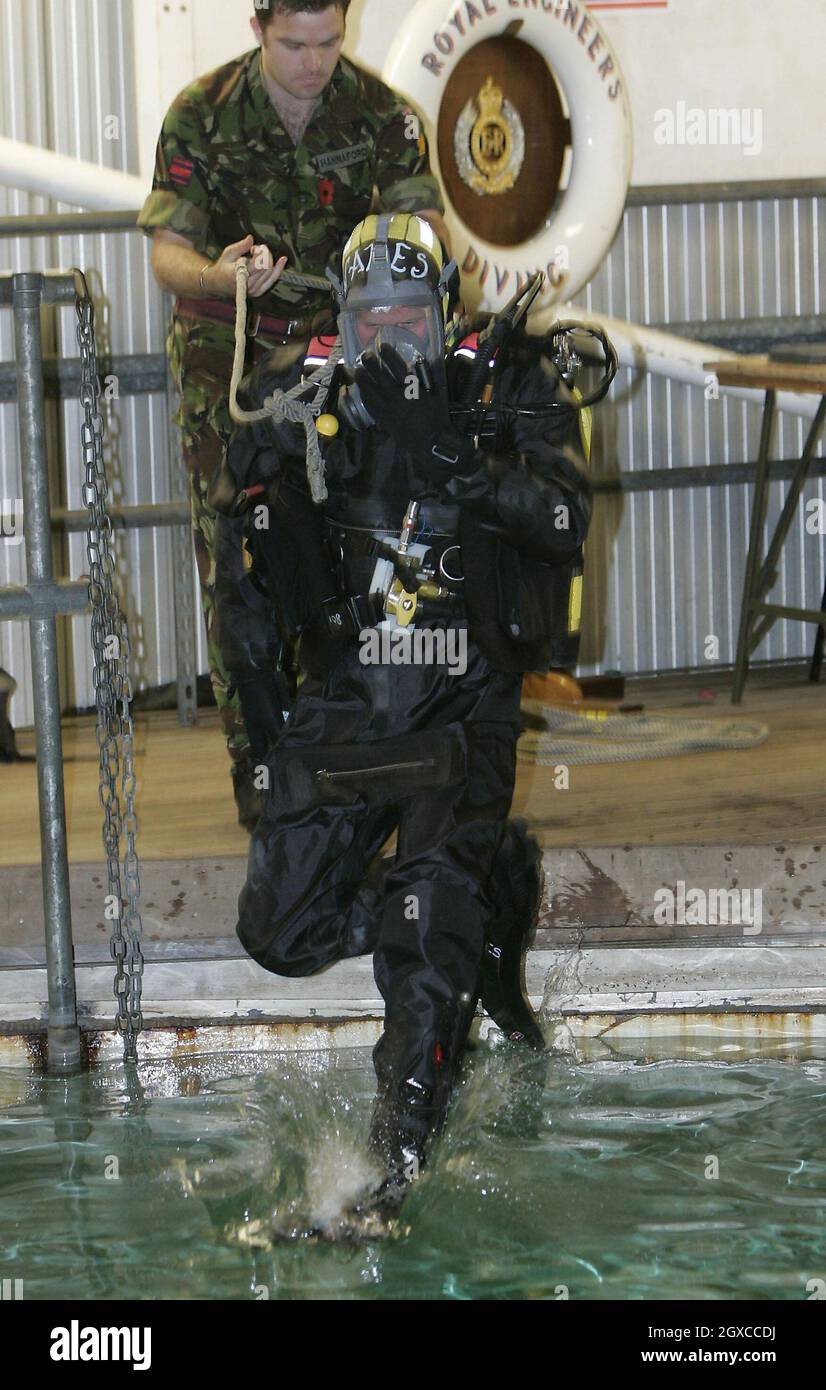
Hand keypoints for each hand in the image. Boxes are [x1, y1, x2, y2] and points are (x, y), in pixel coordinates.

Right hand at [205, 235, 287, 298]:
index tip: (254, 248)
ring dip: (268, 260)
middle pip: (267, 267)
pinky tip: (282, 261)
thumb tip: (251, 239)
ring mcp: (254, 291)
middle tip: (256, 250)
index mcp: (239, 275)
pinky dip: (278, 270)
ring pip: (271, 272)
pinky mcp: (258, 293)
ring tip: (257, 257)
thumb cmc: (223, 267)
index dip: (260, 252)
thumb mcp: (228, 253)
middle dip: (265, 254)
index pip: (260, 263)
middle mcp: (248, 285)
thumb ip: (240, 246)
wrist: (218, 284)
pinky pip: (272, 280)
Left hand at [354, 344, 473, 484]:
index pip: (397, 367)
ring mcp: (389, 410)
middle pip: (379, 377)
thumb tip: (428, 357)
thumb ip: (432, 374)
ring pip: (371, 392)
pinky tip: (362, 390)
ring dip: (363, 380)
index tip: (382, 347)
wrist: (431, 443)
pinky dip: (365, 396)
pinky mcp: (384, 420)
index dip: (388, 355)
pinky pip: (370, 406)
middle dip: (370, 364)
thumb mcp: (438, 394)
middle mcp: (398, 398)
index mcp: (413, 390)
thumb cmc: (437, 417)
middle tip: (365, 355)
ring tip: (358, 371)